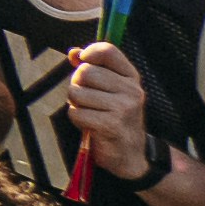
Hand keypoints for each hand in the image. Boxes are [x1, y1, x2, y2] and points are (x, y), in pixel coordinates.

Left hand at [61, 42, 155, 179]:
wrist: (131, 154)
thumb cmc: (114, 117)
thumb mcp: (110, 90)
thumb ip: (93, 68)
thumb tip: (73, 53)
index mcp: (131, 77)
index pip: (107, 50)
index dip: (89, 53)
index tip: (84, 63)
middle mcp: (131, 90)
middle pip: (85, 72)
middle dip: (77, 85)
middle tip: (87, 99)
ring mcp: (123, 108)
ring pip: (76, 93)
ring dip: (76, 104)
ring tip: (90, 113)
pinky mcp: (111, 125)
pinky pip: (76, 113)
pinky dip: (77, 119)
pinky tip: (90, 126)